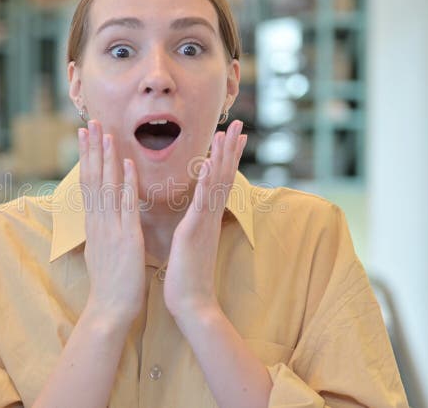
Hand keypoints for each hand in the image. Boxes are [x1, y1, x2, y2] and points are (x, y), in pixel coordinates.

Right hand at [78, 120, 145, 325]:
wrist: (109, 309)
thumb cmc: (110, 284)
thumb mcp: (101, 251)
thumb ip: (101, 231)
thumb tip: (99, 217)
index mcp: (94, 224)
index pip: (88, 183)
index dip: (87, 157)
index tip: (85, 135)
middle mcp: (98, 221)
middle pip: (92, 177)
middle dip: (91, 149)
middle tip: (89, 122)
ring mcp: (111, 228)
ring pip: (106, 185)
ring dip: (106, 157)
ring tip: (105, 132)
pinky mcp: (127, 237)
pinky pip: (126, 205)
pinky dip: (127, 182)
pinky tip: (127, 163)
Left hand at [164, 120, 246, 318]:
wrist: (192, 304)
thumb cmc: (188, 278)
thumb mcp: (190, 246)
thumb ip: (193, 228)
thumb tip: (193, 219)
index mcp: (207, 219)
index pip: (220, 181)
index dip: (227, 157)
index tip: (233, 136)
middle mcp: (210, 217)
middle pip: (224, 175)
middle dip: (231, 148)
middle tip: (239, 123)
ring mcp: (205, 223)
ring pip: (217, 184)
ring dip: (222, 156)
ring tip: (227, 132)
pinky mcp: (194, 231)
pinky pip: (202, 202)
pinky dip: (205, 181)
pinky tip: (206, 163)